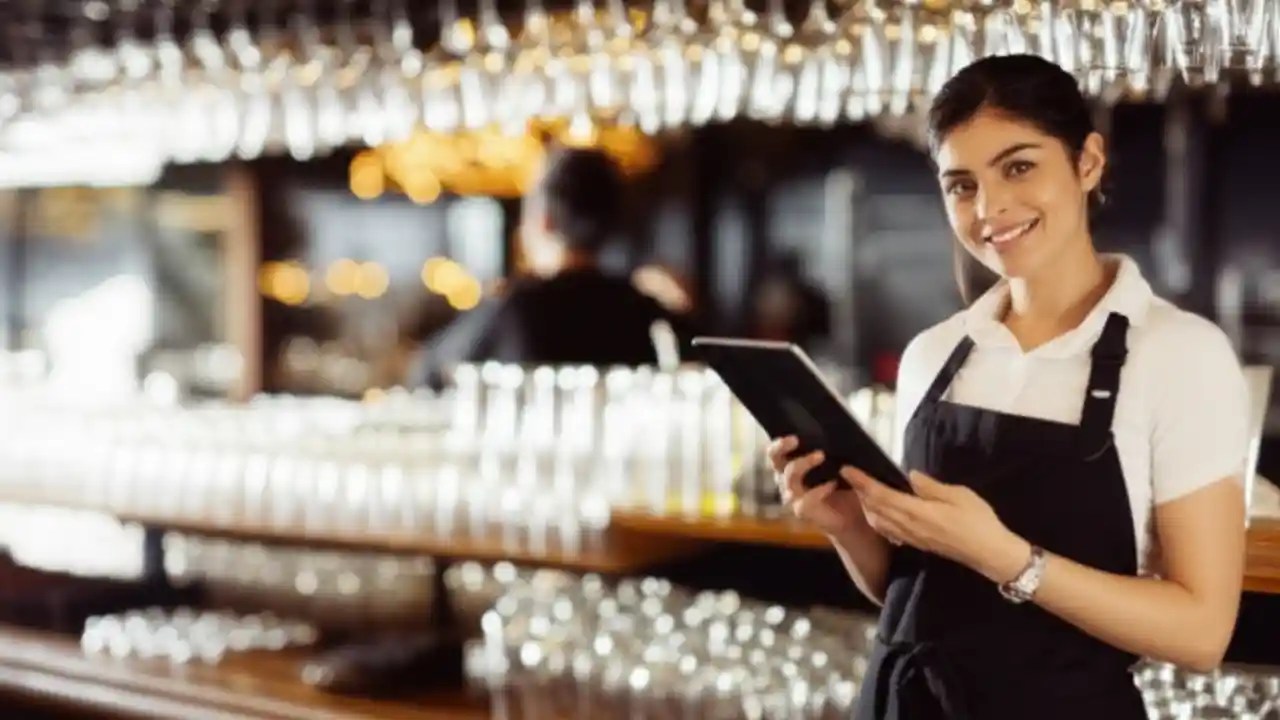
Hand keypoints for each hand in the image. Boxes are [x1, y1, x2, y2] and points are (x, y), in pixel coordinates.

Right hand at [767, 436, 865, 536]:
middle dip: (781, 447)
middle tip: (795, 439)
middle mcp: (788, 478)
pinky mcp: (802, 510)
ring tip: (820, 455)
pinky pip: (803, 501)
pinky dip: (817, 491)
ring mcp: (793, 495)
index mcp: (792, 463)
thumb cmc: (845, 485)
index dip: (779, 443)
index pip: (777, 450)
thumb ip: (836, 450)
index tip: (793, 435)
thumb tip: (833, 432)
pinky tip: (832, 484)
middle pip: (775, 459)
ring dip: (802, 464)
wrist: (854, 516)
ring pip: (788, 477)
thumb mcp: (843, 463)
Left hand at [845, 468, 1030, 582]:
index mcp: (917, 512)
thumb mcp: (958, 495)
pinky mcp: (916, 543)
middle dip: (860, 492)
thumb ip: (931, 487)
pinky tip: (879, 511)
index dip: (862, 482)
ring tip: (862, 490)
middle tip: (850, 475)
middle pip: (875, 508)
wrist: (989, 553)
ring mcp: (911, 537)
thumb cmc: (978, 521)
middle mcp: (908, 526)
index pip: (881, 496)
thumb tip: (909, 475)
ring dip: (866, 506)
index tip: (848, 470)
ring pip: (879, 521)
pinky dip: (877, 518)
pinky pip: (888, 530)